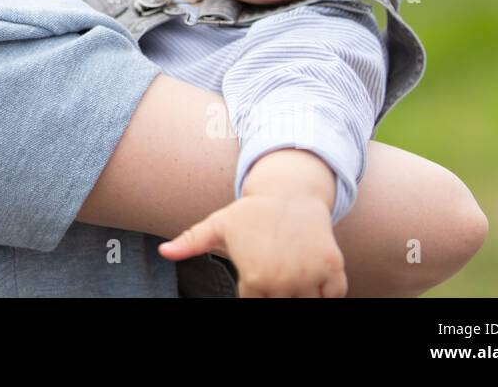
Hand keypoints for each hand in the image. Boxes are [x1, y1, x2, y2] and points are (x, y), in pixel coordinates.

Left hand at [158, 194, 347, 296]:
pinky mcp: (333, 268)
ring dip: (301, 294)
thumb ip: (192, 241)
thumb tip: (163, 251)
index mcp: (255, 277)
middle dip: (277, 294)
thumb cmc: (252, 212)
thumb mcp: (219, 224)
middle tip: (275, 273)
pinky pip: (335, 295)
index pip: (256, 305)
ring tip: (292, 277)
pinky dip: (327, 292)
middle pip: (282, 307)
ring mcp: (311, 275)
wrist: (290, 190)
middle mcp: (284, 280)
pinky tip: (313, 278)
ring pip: (308, 305)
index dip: (255, 294)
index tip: (257, 278)